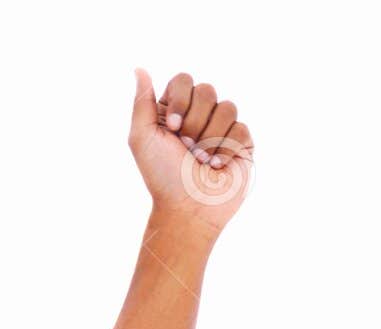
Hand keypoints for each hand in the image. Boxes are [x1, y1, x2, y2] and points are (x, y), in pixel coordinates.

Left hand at [129, 69, 253, 235]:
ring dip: (210, 139)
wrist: (189, 207)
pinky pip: (241, 128)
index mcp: (174, 112)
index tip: (173, 129)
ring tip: (201, 160)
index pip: (184, 80)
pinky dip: (225, 149)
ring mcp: (222, 128)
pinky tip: (217, 167)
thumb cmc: (162, 176)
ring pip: (227, 107)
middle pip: (207, 90)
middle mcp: (199, 116)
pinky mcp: (241, 142)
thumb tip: (139, 68)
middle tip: (187, 149)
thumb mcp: (141, 138)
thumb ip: (142, 102)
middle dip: (195, 123)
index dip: (181, 101)